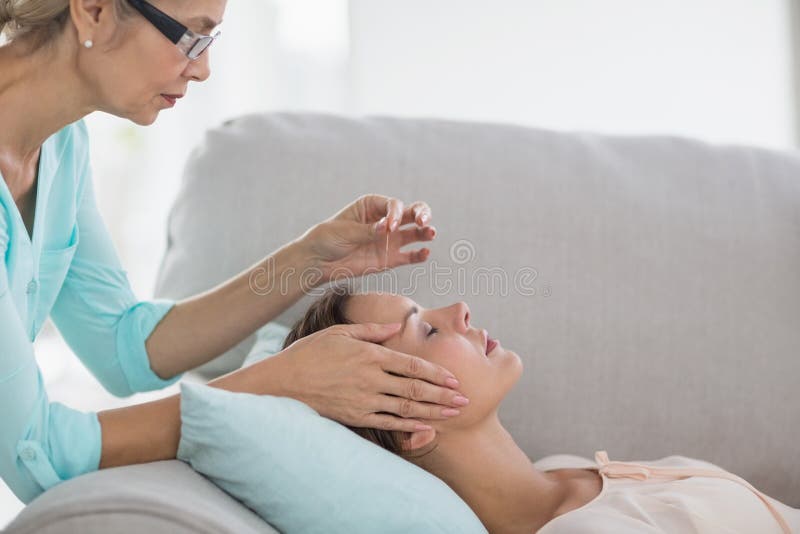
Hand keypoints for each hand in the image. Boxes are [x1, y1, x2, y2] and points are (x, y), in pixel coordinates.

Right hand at [268, 322, 467, 431]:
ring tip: (453, 414)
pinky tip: (425, 426)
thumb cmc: (311, 352)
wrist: (283, 382)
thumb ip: (372, 330)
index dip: (437, 372)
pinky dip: (409, 425)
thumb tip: (397, 324)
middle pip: (415, 388)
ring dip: (433, 411)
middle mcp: (371, 378)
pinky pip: (388, 422)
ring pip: (406, 407)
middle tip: (465, 399)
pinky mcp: (355, 416)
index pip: (412, 364)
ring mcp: (364, 400)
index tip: (455, 377)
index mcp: (370, 355)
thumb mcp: (340, 332)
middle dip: (443, 394)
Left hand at [299, 195, 434, 282]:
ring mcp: (390, 239)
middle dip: (421, 214)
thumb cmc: (327, 238)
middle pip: (411, 213)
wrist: (318, 261)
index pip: (394, 205)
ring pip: (415, 233)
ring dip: (425, 232)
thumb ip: (367, 231)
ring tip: (431, 234)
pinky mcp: (390, 258)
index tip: (388, 228)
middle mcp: (385, 220)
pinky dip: (419, 254)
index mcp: (373, 206)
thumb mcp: (345, 232)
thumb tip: (387, 229)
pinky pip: (410, 256)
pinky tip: (425, 253)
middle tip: (423, 222)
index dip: (395, 214)